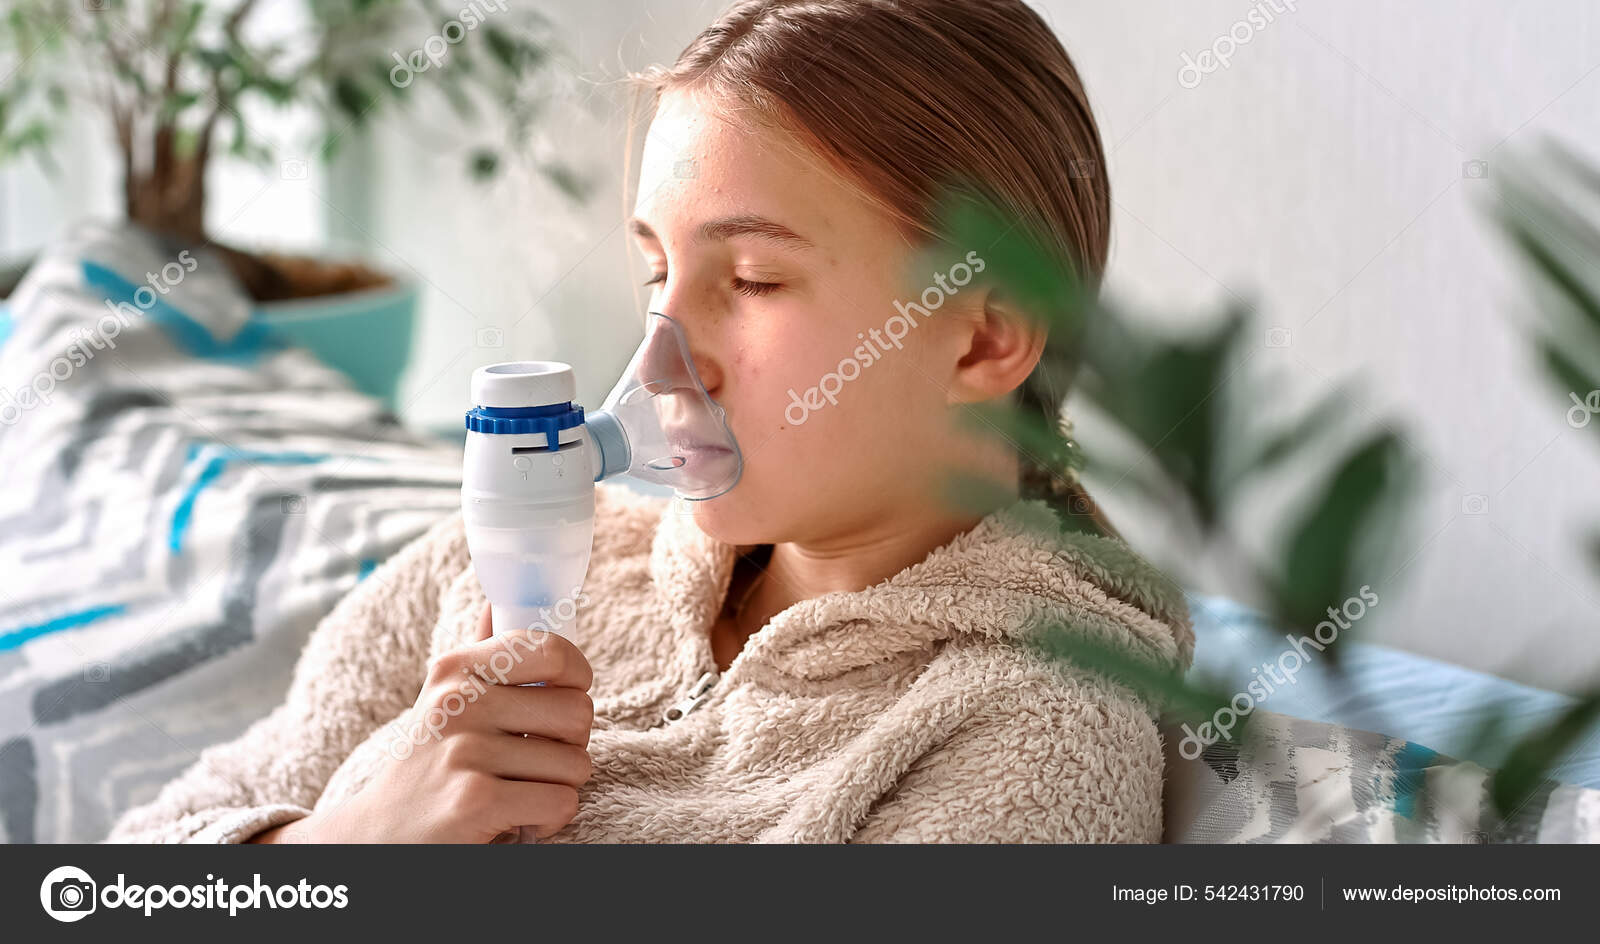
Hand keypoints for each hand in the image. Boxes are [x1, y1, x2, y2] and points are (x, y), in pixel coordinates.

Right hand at [254, 607, 593, 842]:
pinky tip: (516, 820)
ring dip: (558, 788)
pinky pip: (562, 801)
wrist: (375, 835)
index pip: (553, 651)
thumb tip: (495, 603)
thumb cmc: (429, 765)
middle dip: (571, 745)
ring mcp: (466, 751)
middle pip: (578, 711)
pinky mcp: (476, 800)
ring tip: (516, 791)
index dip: (577, 678)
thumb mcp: (443, 701)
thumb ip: (480, 656)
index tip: (563, 698)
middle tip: (534, 760)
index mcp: (457, 668)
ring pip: (575, 763)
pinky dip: (549, 820)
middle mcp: (458, 701)